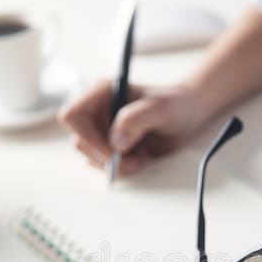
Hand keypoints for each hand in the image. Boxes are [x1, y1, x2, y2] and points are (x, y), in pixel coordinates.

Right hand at [59, 81, 206, 175]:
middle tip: (136, 159)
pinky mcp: (111, 145)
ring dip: (117, 165)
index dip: (88, 138)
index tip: (114, 151)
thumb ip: (136, 119)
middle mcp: (97, 111)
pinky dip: (122, 168)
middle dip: (107, 157)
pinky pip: (104, 164)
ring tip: (143, 157)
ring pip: (92, 157)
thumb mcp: (161, 109)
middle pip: (80, 142)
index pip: (72, 117)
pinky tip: (141, 158)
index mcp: (102, 93)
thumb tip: (116, 141)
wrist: (188, 113)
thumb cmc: (176, 104)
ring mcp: (103, 129)